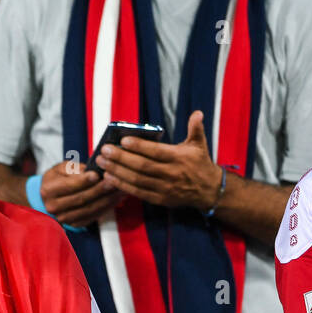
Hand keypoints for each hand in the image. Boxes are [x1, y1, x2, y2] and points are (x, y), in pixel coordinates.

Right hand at [41, 158, 120, 226]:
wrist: (51, 196)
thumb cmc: (58, 178)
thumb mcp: (61, 168)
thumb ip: (73, 168)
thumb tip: (88, 171)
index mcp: (48, 190)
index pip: (68, 186)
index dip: (84, 181)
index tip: (97, 174)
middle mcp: (53, 207)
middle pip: (80, 199)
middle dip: (99, 190)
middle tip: (113, 181)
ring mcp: (64, 218)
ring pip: (89, 209)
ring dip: (106, 200)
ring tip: (119, 190)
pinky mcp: (74, 224)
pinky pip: (93, 216)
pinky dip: (106, 208)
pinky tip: (116, 199)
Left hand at [98, 110, 223, 211]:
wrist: (209, 191)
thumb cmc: (200, 163)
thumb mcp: (200, 145)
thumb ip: (195, 129)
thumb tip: (197, 113)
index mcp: (179, 158)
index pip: (156, 152)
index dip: (139, 146)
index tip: (123, 140)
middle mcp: (171, 174)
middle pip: (142, 166)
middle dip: (121, 158)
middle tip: (104, 150)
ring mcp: (165, 188)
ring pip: (137, 180)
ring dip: (117, 172)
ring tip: (103, 163)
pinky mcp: (160, 199)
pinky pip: (138, 192)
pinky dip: (123, 186)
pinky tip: (110, 178)